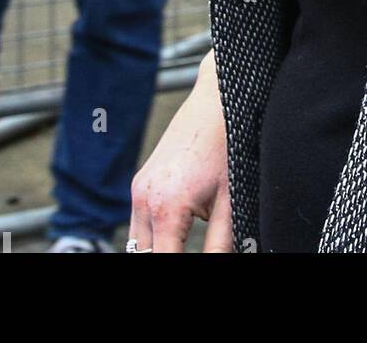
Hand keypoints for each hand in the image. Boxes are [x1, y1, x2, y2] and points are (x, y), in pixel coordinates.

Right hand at [129, 50, 233, 252]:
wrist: (218, 100)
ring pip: (137, 242)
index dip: (177, 267)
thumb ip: (220, 243)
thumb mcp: (230, 200)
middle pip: (143, 255)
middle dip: (165, 258)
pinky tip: (176, 233)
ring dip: (157, 248)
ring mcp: (139, 188)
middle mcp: (145, 198)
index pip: (163, 261)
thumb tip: (222, 261)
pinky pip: (138, 222)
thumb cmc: (227, 143)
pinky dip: (153, 234)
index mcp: (167, 206)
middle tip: (188, 249)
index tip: (194, 265)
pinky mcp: (140, 181)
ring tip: (183, 245)